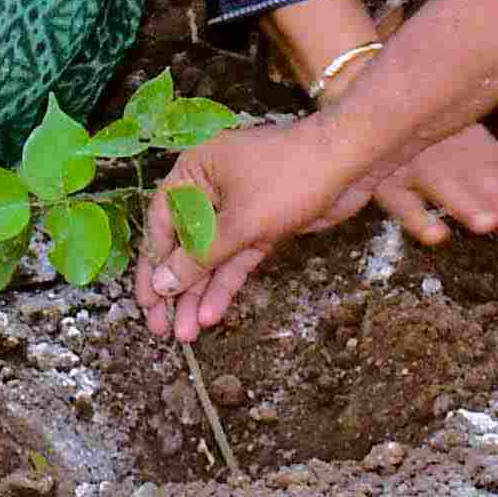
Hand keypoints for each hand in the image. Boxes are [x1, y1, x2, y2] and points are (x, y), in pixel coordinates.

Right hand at [136, 116, 369, 342]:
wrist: (350, 163)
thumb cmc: (288, 178)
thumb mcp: (239, 222)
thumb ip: (198, 257)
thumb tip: (161, 283)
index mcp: (194, 172)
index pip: (160, 223)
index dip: (152, 265)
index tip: (147, 303)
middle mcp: (210, 189)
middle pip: (183, 245)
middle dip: (175, 288)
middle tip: (163, 329)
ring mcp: (238, 209)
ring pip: (211, 258)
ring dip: (199, 294)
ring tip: (187, 333)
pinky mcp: (262, 226)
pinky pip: (235, 259)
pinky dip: (225, 285)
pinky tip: (212, 314)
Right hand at [367, 119, 497, 250]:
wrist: (365, 98)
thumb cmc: (426, 130)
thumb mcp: (466, 139)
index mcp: (471, 140)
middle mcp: (446, 151)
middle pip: (478, 176)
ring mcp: (414, 164)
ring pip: (443, 184)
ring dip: (465, 204)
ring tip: (487, 224)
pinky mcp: (384, 182)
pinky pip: (401, 202)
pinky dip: (418, 219)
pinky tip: (438, 237)